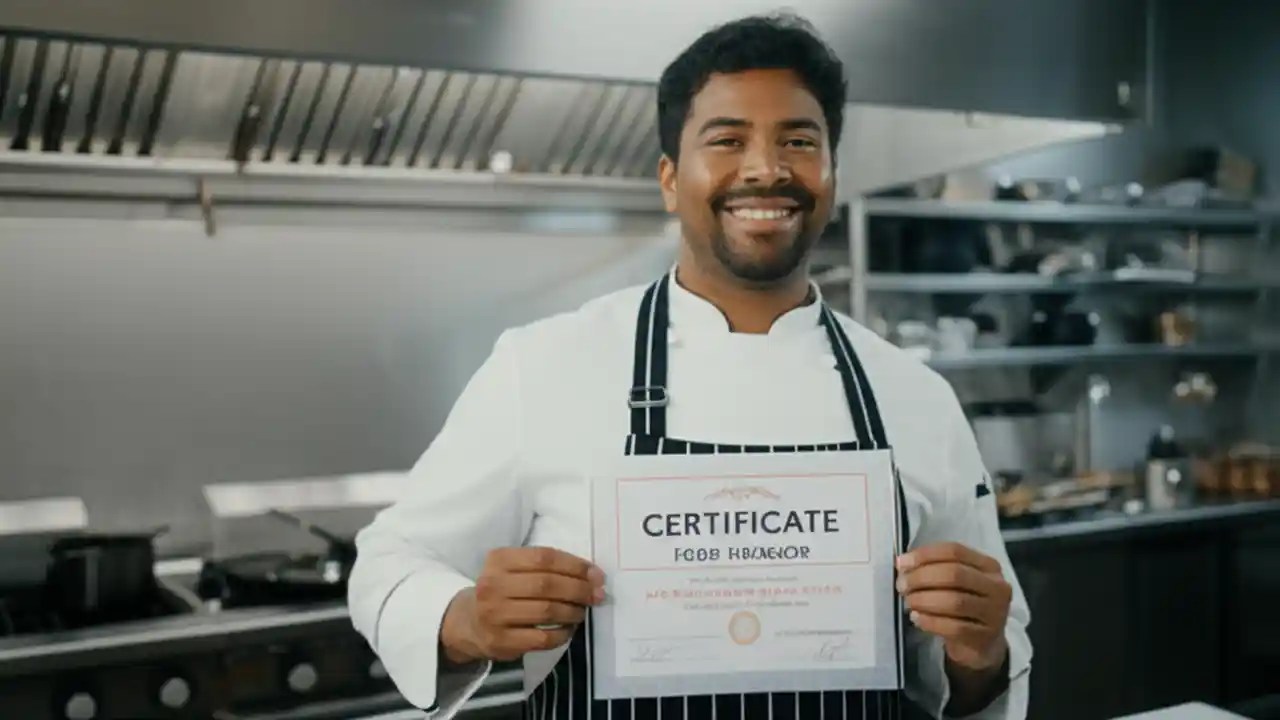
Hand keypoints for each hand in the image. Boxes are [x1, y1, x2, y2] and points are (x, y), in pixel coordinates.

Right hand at [441, 547, 604, 663]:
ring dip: (573, 611)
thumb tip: (592, 576)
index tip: (596, 574)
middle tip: (597, 594)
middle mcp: (493, 585)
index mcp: (499, 559)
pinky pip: (542, 638)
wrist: (468, 623)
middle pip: (546, 584)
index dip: (575, 565)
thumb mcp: (513, 568)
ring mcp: (495, 615)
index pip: (544, 557)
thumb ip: (546, 567)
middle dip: (579, 589)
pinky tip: (568, 629)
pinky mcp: (501, 642)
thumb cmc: (501, 590)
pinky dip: (562, 634)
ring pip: (546, 611)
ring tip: (582, 610)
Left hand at [895, 542, 1010, 671]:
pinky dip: (930, 621)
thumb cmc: (964, 607)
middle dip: (922, 578)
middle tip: (902, 586)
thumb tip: (903, 563)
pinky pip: (954, 627)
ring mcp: (995, 613)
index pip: (955, 551)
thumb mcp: (956, 583)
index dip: (925, 555)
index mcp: (988, 566)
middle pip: (955, 574)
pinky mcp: (986, 637)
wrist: (983, 645)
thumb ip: (935, 569)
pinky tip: (916, 618)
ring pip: (955, 602)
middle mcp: (997, 587)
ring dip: (924, 600)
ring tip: (909, 602)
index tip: (901, 563)